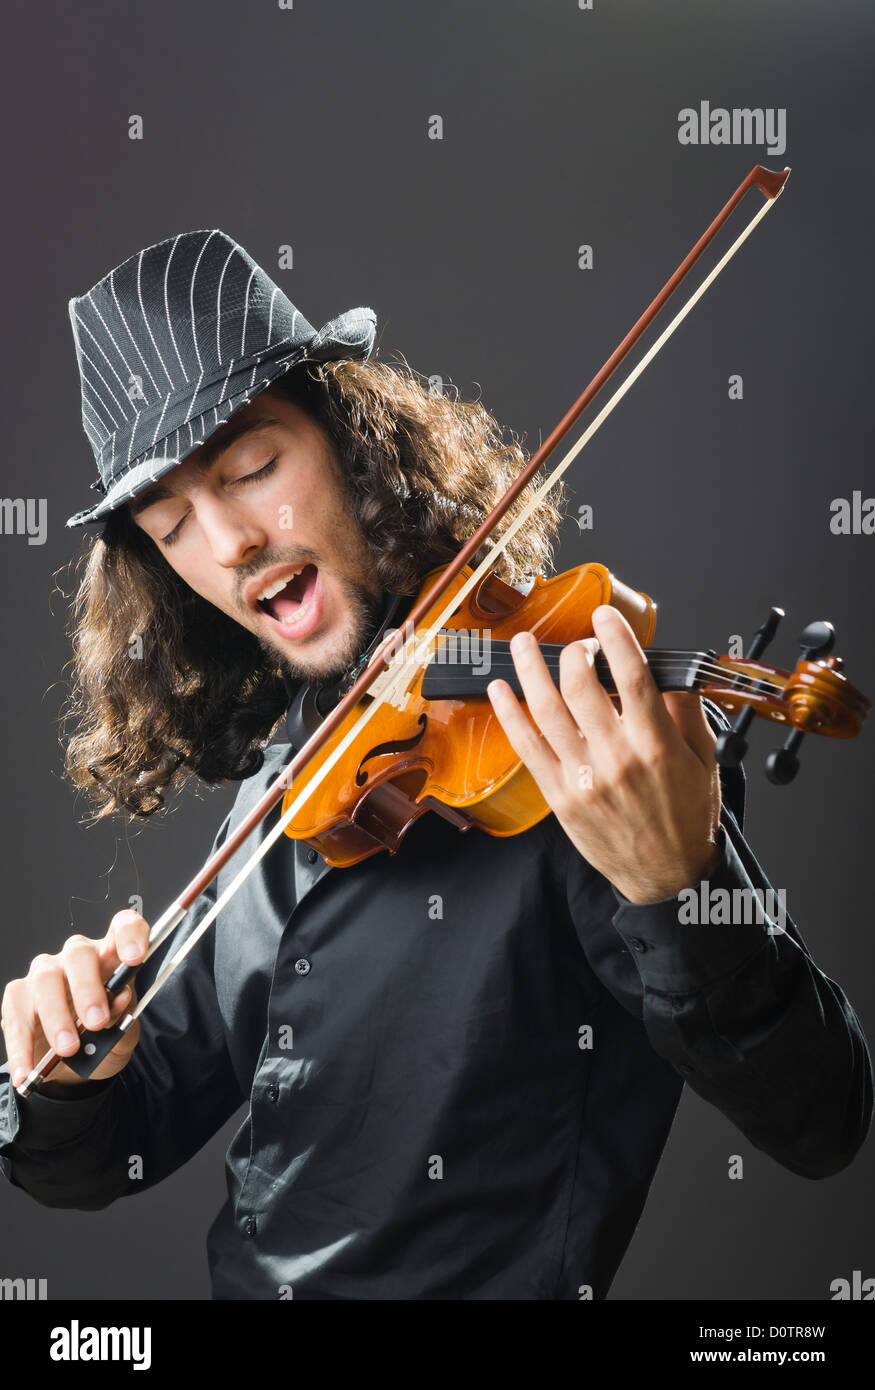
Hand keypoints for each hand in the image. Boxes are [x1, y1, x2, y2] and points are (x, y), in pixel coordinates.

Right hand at [1, 910, 147, 1089]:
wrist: (79, 1064)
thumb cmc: (106, 1035)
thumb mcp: (124, 1030)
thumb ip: (124, 1016)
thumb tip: (119, 1000)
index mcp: (112, 955)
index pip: (123, 926)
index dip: (130, 936)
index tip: (135, 958)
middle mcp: (77, 957)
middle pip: (78, 954)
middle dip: (87, 988)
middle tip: (97, 1022)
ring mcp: (45, 973)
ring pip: (44, 979)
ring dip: (56, 1017)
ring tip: (68, 1049)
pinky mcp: (19, 996)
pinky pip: (15, 1015)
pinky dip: (22, 1047)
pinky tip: (27, 1070)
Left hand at [486, 605, 721, 902]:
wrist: (667, 876)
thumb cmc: (685, 818)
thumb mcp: (704, 761)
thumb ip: (686, 713)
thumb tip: (670, 672)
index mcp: (656, 744)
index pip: (632, 678)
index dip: (615, 640)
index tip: (604, 615)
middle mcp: (617, 757)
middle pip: (583, 687)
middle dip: (574, 652)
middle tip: (574, 642)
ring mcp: (583, 777)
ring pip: (548, 710)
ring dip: (530, 670)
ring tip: (523, 645)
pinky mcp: (560, 796)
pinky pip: (528, 747)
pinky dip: (510, 715)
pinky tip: (500, 690)